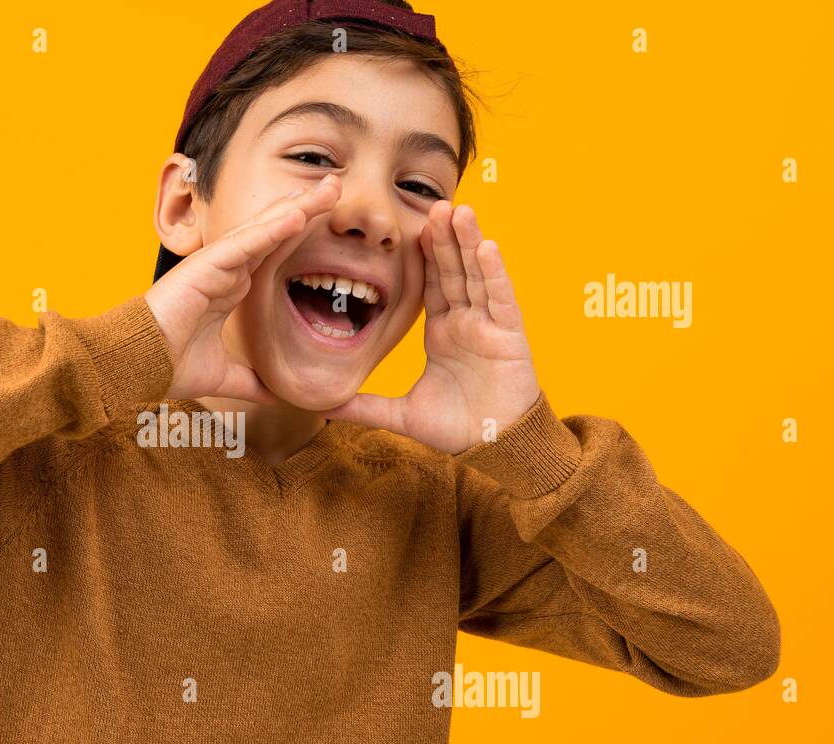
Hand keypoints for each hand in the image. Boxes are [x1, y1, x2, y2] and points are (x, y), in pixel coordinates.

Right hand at [144, 173, 341, 402]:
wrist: (138, 368)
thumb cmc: (168, 367)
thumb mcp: (224, 377)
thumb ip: (251, 383)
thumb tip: (275, 395)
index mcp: (230, 290)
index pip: (273, 254)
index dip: (299, 235)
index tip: (327, 219)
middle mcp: (226, 271)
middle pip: (273, 232)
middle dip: (306, 209)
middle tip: (336, 187)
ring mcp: (216, 265)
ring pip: (263, 229)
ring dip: (297, 208)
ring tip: (328, 188)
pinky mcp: (205, 266)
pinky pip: (244, 243)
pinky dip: (271, 228)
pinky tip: (298, 213)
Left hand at [322, 201, 540, 453]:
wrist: (494, 450)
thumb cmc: (457, 429)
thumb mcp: (401, 415)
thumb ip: (365, 407)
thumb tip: (324, 406)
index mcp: (444, 332)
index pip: (432, 284)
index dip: (424, 256)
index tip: (410, 227)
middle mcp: (468, 322)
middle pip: (454, 270)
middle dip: (445, 238)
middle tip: (434, 203)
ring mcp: (490, 326)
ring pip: (477, 275)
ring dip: (468, 242)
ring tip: (459, 209)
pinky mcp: (509, 335)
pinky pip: (500, 298)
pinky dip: (493, 272)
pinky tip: (487, 245)